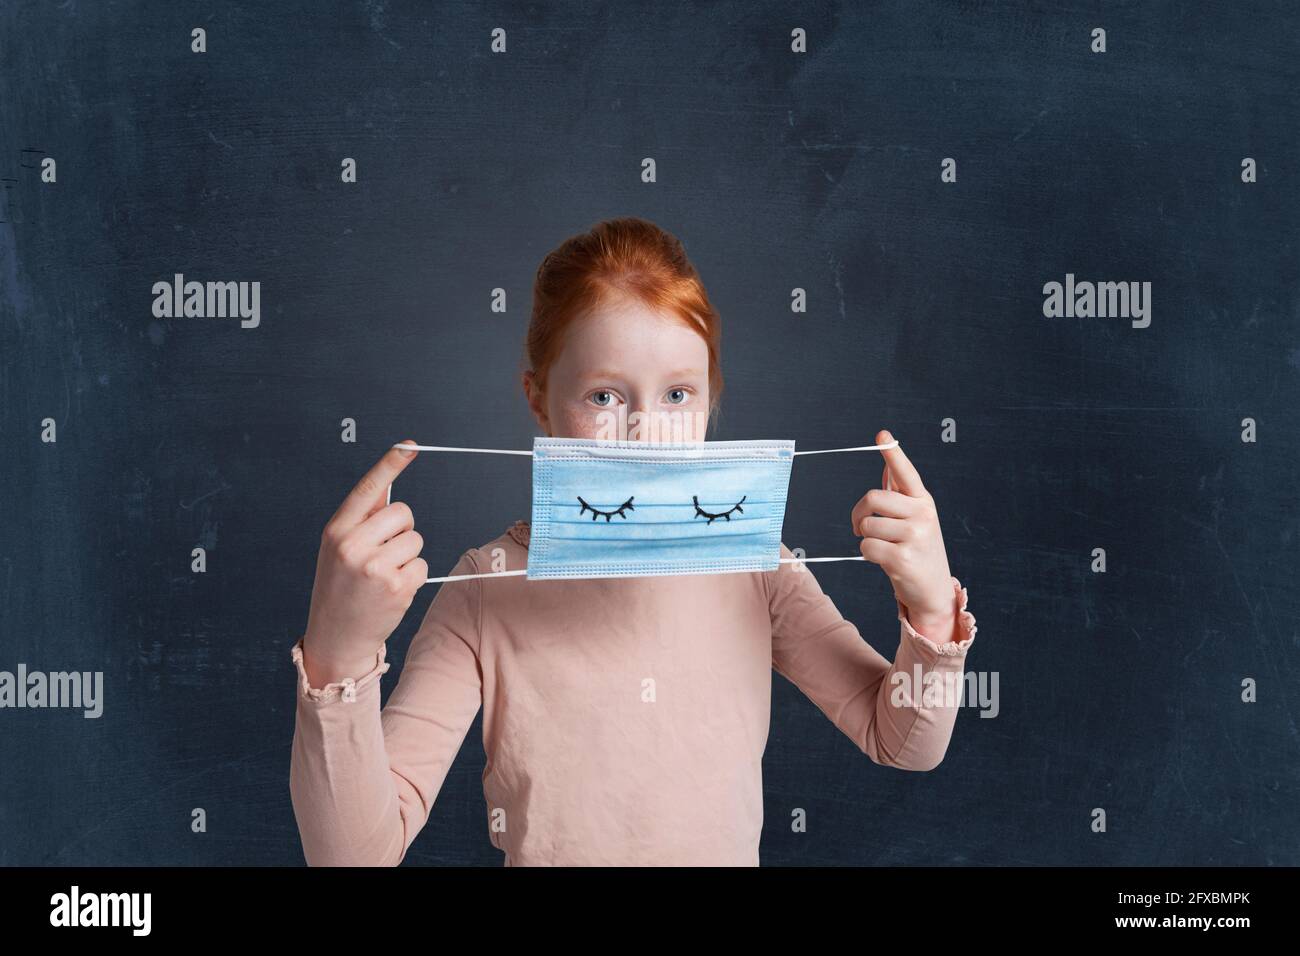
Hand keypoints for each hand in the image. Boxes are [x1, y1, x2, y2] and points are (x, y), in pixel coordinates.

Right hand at [302, 440, 427, 682]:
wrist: (335, 637)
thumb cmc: (339, 588)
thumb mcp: (337, 550)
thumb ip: (361, 524)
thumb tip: (392, 495)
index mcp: (336, 530)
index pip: (369, 489)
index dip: (391, 464)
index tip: (410, 445)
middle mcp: (353, 544)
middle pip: (403, 513)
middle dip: (401, 530)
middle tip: (383, 554)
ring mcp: (376, 566)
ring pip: (416, 540)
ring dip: (407, 556)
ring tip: (383, 576)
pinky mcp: (397, 586)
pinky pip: (422, 565)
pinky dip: (413, 577)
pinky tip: (392, 591)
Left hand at [850, 430, 956, 634]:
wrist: (933, 590)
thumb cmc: (919, 550)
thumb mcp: (916, 520)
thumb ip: (901, 497)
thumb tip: (887, 469)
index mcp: (924, 502)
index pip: (906, 473)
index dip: (893, 454)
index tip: (882, 435)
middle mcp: (922, 515)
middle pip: (873, 498)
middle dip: (859, 512)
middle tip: (861, 526)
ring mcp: (914, 537)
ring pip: (867, 525)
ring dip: (865, 537)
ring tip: (880, 546)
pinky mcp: (903, 558)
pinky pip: (866, 547)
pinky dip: (867, 554)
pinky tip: (883, 560)